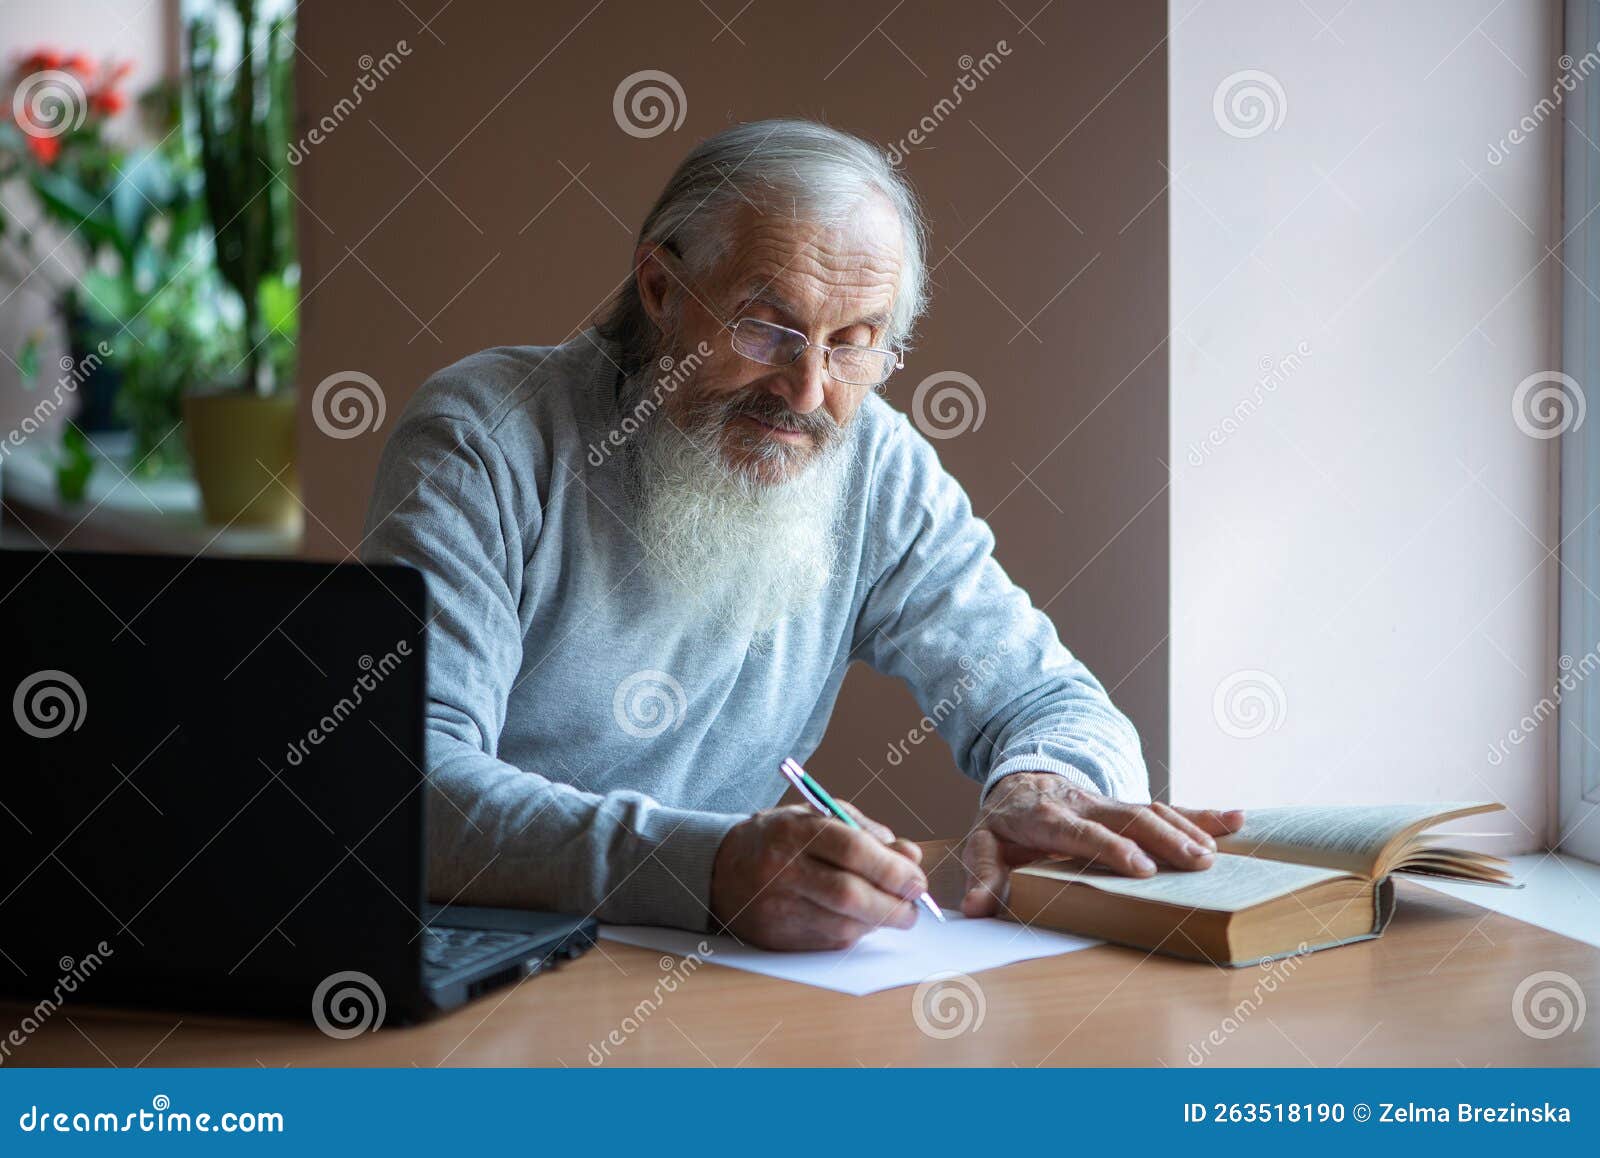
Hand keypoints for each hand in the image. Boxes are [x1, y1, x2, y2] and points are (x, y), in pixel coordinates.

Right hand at [710, 801, 929, 950]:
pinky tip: (858, 922)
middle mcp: (781, 871)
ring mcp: (776, 909)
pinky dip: (854, 935)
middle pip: (850, 894)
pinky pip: (828, 943)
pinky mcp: (775, 940)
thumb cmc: (780, 839)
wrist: (719, 871)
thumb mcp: (816, 816)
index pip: (852, 850)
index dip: (893, 868)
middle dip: (893, 905)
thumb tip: (909, 856)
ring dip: (877, 924)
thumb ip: (865, 831)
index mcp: (793, 832)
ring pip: (842, 925)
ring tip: (892, 914)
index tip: (917, 880)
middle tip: (913, 908)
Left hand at [961, 772, 1244, 916]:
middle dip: (1163, 839)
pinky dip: (1202, 814)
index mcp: (1048, 816)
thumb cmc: (1005, 822)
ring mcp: (1110, 803)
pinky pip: (1168, 807)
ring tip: (1213, 856)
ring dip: (1186, 830)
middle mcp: (1085, 804)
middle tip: (1196, 863)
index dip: (1111, 848)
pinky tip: (1236, 819)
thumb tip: (976, 909)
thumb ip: (983, 875)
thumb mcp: (982, 845)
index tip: (1141, 868)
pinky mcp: (1129, 806)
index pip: (1082, 831)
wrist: (1020, 781)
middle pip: (1128, 818)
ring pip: (1151, 810)